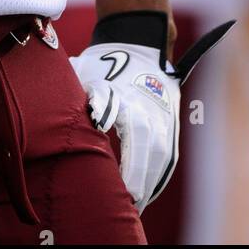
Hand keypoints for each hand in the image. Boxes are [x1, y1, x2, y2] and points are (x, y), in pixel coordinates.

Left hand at [70, 10, 232, 211]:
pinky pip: (169, 155)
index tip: (117, 182)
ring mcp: (164, 117)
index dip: (122, 158)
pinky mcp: (171, 123)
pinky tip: (149, 193)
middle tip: (127, 204)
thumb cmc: (105, 63)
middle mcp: (149, 109)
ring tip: (136, 206)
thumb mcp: (86, 74)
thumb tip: (76, 119)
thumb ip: (82, 100)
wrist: (140, 42)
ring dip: (150, 183)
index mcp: (126, 98)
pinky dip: (159, 176)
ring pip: (162, 157)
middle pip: (149, 151)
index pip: (125, 131)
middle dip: (139, 180)